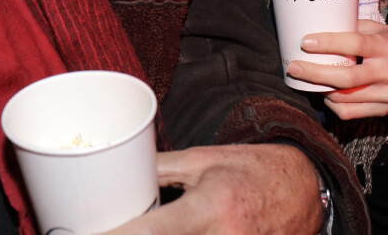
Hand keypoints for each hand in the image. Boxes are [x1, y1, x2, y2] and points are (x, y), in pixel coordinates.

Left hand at [102, 144, 321, 234]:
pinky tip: (156, 234)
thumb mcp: (204, 159)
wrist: (306, 189)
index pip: (152, 232)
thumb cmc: (253, 169)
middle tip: (92, 232)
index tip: (80, 234)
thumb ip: (159, 168)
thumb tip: (114, 172)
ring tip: (126, 230)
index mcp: (212, 207)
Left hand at [286, 20, 387, 119]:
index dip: (328, 43)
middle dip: (315, 73)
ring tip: (304, 80)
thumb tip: (323, 23)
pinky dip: (333, 105)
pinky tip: (324, 94)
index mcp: (386, 48)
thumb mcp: (381, 30)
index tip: (306, 42)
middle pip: (346, 78)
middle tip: (294, 67)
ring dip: (320, 90)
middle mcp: (386, 73)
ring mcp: (386, 95)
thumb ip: (355, 28)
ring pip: (346, 98)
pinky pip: (351, 113)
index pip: (354, 45)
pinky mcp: (383, 110)